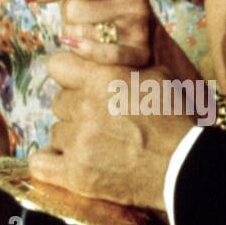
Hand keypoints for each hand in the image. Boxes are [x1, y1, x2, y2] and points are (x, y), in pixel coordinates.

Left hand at [25, 0, 152, 65]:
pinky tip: (72, 44)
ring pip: (81, 30)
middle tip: (71, 15)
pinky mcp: (140, 51)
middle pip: (74, 9)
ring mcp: (139, 25)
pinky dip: (84, 49)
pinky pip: (104, 54)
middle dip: (65, 13)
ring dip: (73, 31)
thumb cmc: (109, 5)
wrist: (151, 35)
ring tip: (84, 28)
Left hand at [27, 51, 192, 211]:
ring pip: (56, 132)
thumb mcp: (155, 75)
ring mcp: (77, 141)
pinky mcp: (76, 174)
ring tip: (98, 144)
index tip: (79, 83)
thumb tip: (95, 50)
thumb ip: (120, 62)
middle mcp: (84, 106)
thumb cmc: (174, 118)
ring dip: (71, 137)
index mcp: (101, 78)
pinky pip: (41, 163)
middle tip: (100, 120)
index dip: (68, 74)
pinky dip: (50, 163)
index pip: (56, 65)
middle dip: (75, 109)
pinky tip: (65, 161)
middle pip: (58, 102)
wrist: (184, 166)